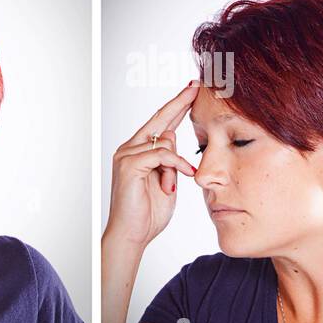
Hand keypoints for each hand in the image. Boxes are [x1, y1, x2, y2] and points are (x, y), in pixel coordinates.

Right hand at [105, 81, 199, 251]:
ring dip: (175, 165)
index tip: (192, 90)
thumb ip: (170, 160)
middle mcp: (129, 149)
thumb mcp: (167, 181)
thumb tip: (175, 141)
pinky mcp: (129, 165)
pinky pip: (162, 155)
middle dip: (179, 102)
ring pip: (165, 141)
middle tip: (196, 86)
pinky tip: (183, 177)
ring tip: (171, 187)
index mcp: (138, 152)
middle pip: (160, 119)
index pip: (160, 123)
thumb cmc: (148, 214)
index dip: (177, 106)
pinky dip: (175, 166)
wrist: (132, 236)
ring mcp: (127, 155)